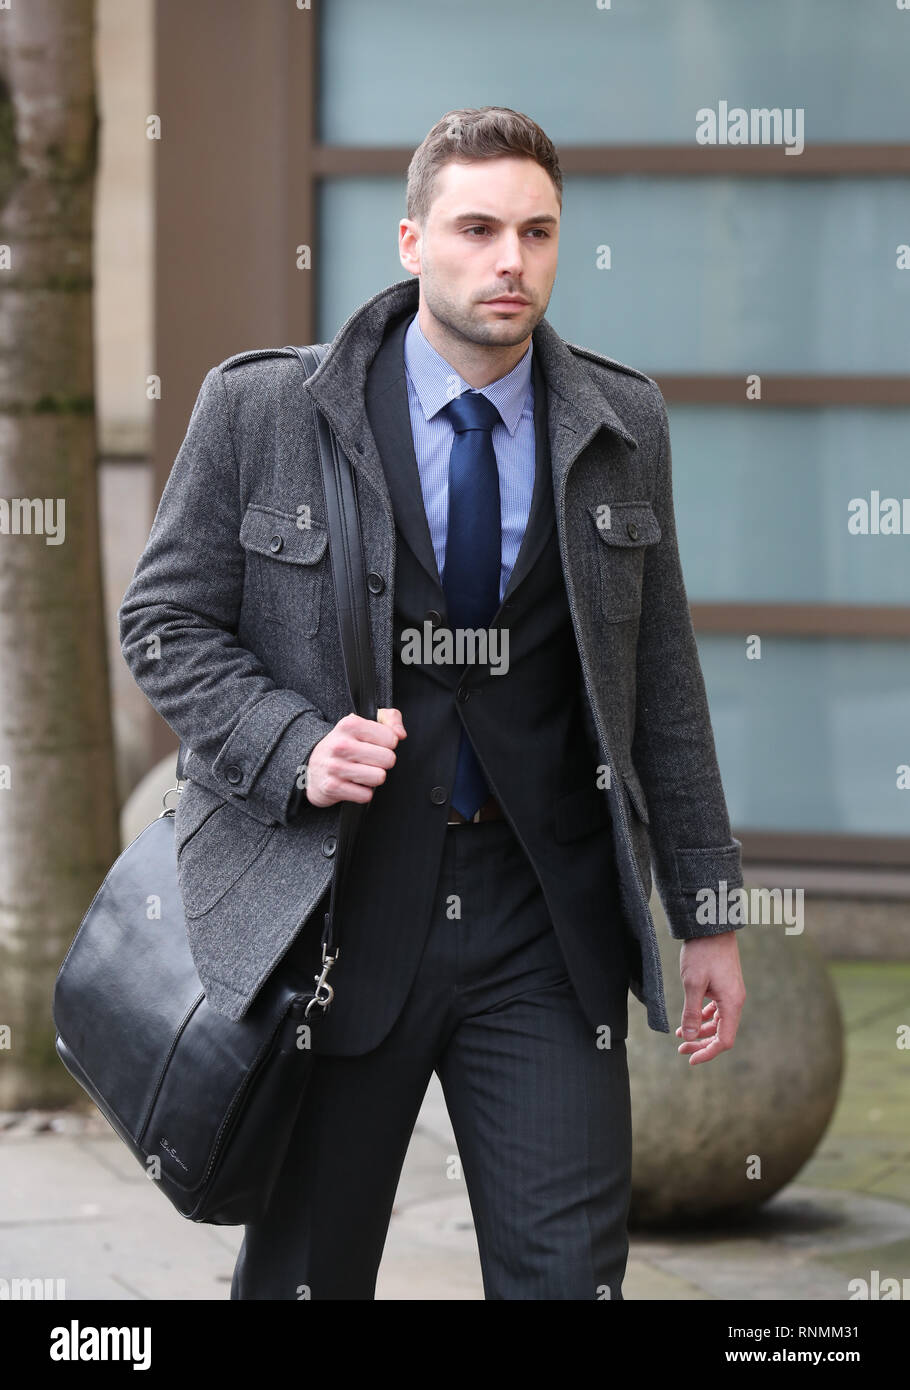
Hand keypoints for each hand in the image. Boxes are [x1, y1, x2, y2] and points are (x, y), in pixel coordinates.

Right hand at [304, 708, 406, 807]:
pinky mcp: (332, 787)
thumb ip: (390, 719)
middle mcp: (341, 744)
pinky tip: (353, 784)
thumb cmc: (345, 744)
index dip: (388, 744)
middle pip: (388, 759)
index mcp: (350, 724)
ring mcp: (335, 767)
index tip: (375, 745)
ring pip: (379, 777)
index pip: (391, 739)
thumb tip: (401, 735)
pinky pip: (366, 795)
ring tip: (361, 772)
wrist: (312, 767)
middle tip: (370, 761)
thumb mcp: (365, 723)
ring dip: (374, 778)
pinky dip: (363, 792)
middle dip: (383, 762)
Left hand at [675, 931, 745, 1065]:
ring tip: (680, 1036)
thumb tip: (689, 1037)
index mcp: (732, 1003)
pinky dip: (702, 1017)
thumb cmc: (702, 953)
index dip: (708, 1052)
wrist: (711, 926)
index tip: (690, 1059)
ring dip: (700, 1031)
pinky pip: (716, 1009)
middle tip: (681, 1049)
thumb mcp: (693, 984)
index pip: (724, 1040)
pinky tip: (688, 1021)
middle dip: (701, 1044)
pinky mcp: (724, 986)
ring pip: (717, 1022)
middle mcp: (735, 1001)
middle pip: (721, 1033)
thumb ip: (691, 1012)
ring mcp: (730, 993)